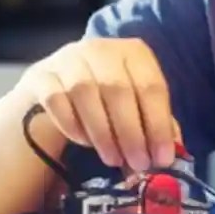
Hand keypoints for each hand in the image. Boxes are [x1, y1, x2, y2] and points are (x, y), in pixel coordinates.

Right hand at [16, 38, 179, 172]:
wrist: (56, 88)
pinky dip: (73, 125)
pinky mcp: (41, 75)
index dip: (159, 125)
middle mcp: (100, 48)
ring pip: (86, 93)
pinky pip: (56, 101)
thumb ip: (156, 123)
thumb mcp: (136, 105)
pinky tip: (85, 143)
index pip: (151, 86)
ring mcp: (67, 59)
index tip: (162, 158)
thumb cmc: (106, 99)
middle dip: (132, 133)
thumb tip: (173, 151)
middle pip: (119, 90)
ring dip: (103, 133)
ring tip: (114, 160)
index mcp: (132, 52)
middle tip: (138, 164)